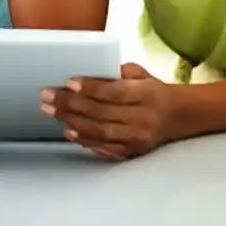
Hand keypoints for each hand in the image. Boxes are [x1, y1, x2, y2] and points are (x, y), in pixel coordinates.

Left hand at [40, 62, 174, 159]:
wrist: (179, 117)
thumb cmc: (154, 92)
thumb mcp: (142, 74)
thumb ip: (118, 72)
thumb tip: (89, 74)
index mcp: (146, 95)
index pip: (114, 92)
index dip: (90, 88)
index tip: (69, 82)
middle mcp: (142, 118)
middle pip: (101, 113)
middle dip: (70, 104)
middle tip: (47, 96)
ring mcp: (137, 138)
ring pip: (99, 132)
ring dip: (71, 120)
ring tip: (50, 111)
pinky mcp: (132, 152)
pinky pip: (104, 148)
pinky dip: (84, 139)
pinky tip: (68, 130)